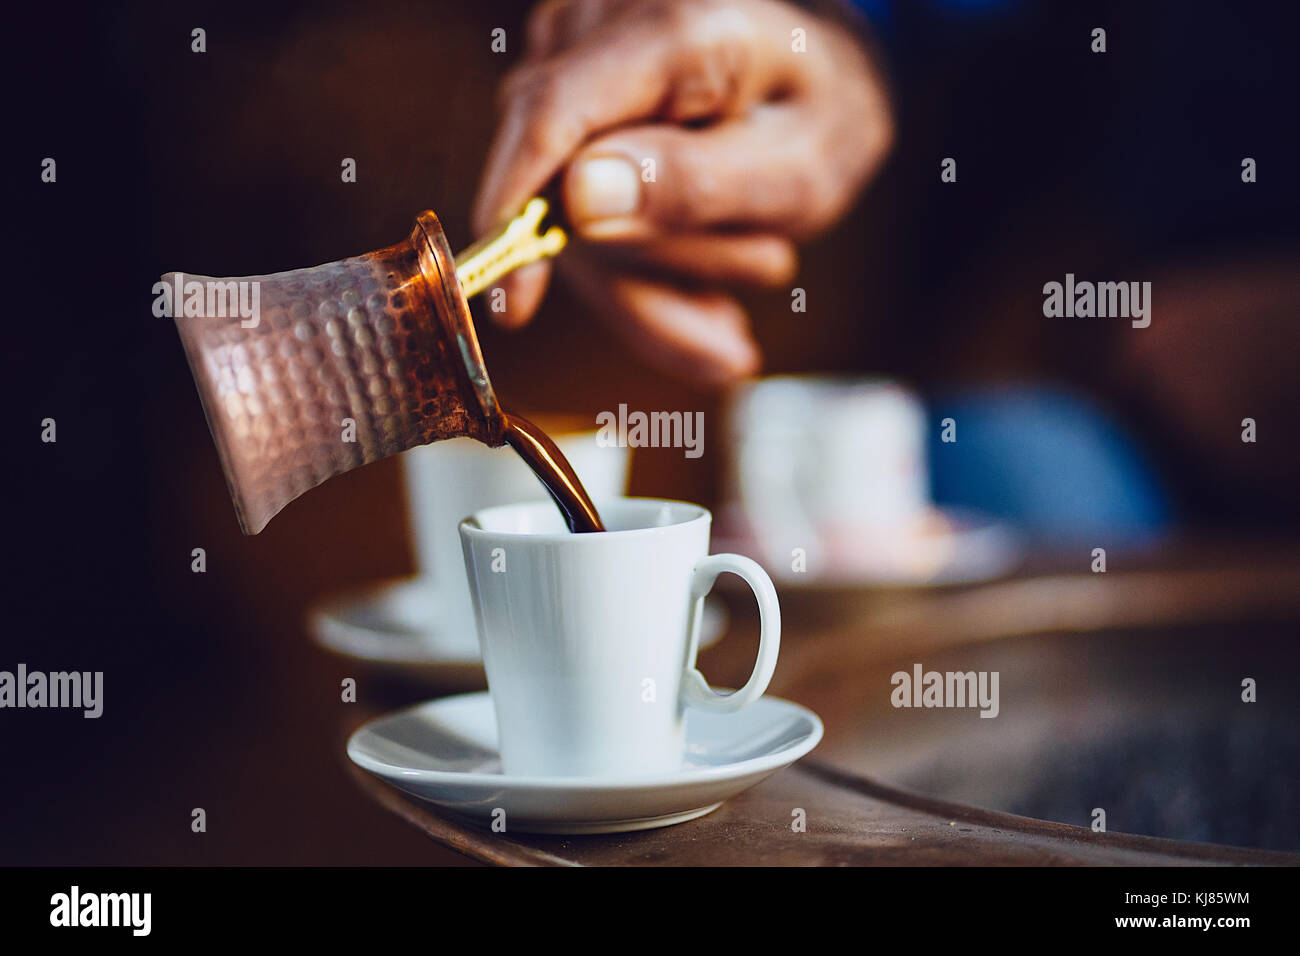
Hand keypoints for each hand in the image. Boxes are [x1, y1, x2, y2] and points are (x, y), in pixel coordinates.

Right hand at [473, 0, 893, 384]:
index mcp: (671, 29)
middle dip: (647, 265)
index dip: (518, 213)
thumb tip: (573, 198)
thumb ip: (692, 185)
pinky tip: (704, 307)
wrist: (824, 83)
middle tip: (750, 300)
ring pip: (566, 212)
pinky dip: (638, 272)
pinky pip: (575, 211)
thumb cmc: (819, 121)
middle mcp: (602, 26)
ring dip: (651, 280)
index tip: (516, 304)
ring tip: (738, 299)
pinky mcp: (565, 105)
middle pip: (560, 182)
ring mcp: (574, 60)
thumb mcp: (794, 173)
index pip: (552, 114)